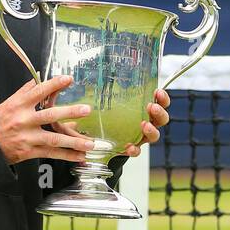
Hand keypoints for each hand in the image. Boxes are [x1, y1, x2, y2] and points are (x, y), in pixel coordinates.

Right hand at [0, 75, 95, 165]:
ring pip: (53, 139)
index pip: (38, 92)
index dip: (54, 85)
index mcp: (19, 105)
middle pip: (49, 115)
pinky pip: (51, 153)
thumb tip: (39, 79)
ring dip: (74, 142)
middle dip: (69, 112)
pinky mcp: (30, 151)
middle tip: (86, 109)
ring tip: (90, 143)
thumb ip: (25, 92)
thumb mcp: (9, 103)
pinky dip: (67, 156)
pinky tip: (80, 156)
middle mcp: (24, 120)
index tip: (68, 79)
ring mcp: (28, 137)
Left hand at [44, 87, 170, 157]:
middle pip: (161, 118)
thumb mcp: (90, 102)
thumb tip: (67, 77)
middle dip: (159, 112)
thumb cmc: (93, 117)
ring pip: (154, 135)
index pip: (158, 101)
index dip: (162, 97)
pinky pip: (136, 151)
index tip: (157, 90)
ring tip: (143, 125)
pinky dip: (134, 149)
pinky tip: (129, 147)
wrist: (89, 141)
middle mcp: (142, 122)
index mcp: (139, 108)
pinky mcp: (129, 149)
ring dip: (151, 130)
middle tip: (150, 107)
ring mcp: (138, 136)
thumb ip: (86, 90)